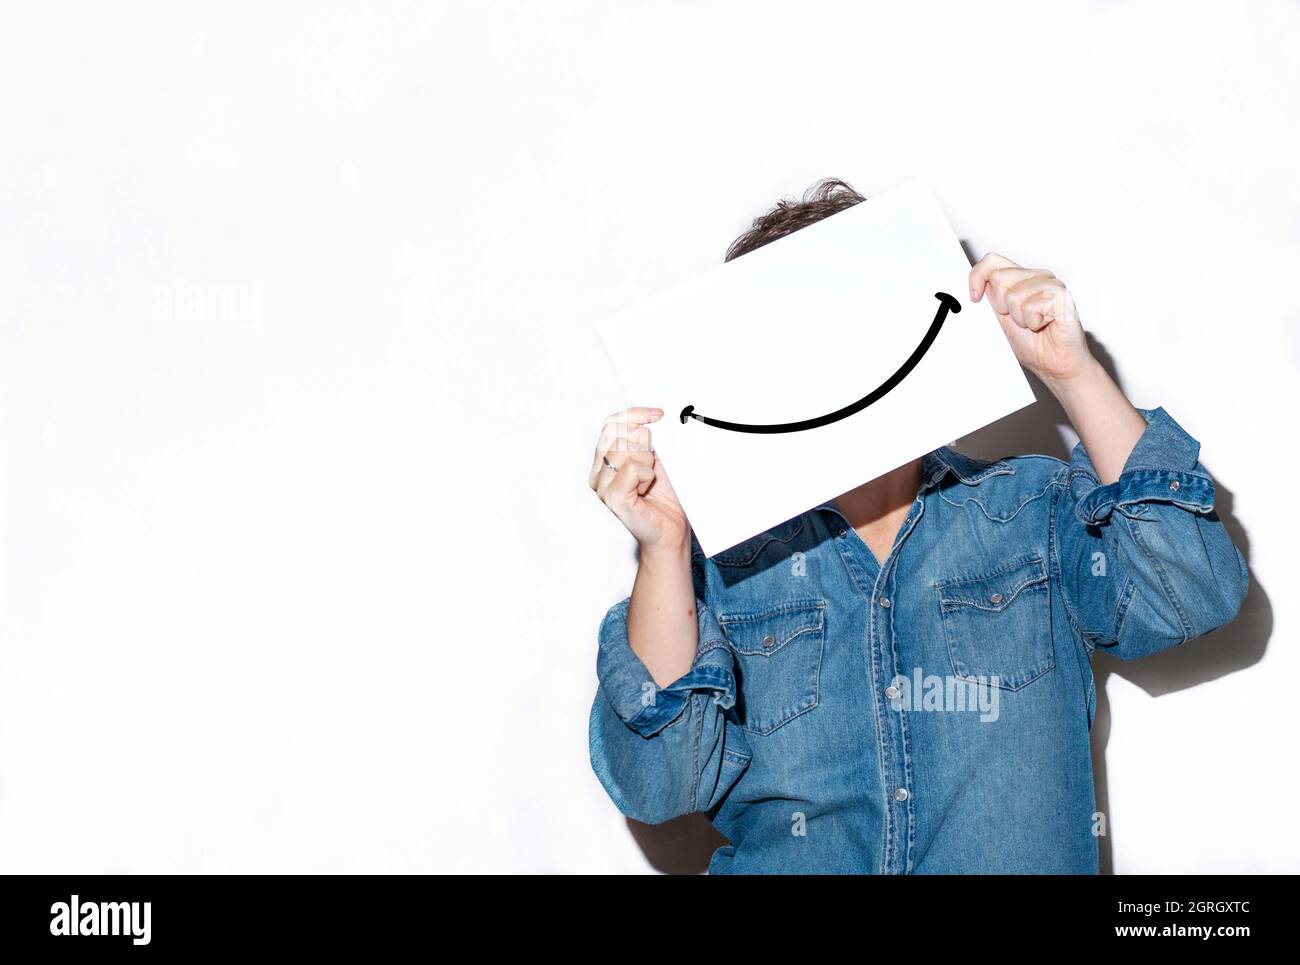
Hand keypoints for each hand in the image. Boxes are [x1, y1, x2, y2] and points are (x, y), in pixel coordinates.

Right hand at [589, 406, 688, 552]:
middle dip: (644, 444)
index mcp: (603, 461)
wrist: (671, 528)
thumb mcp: (653, 458)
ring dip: (648, 463)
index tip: (658, 415)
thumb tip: (648, 416)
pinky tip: (646, 489)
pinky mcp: (613, 498)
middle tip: (653, 464)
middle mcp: (598, 473)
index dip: (634, 414)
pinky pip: (633, 468)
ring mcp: (602, 487)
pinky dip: (647, 475)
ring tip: (649, 481)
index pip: (610, 424)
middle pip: (618, 434)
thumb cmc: (663, 496)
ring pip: (626, 451)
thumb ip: (642, 438)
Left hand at [969, 252, 1093, 385]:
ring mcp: (1051, 284)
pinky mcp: (1061, 296)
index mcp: (1021, 279)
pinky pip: (1031, 306)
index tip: (974, 298)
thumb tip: (972, 286)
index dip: (977, 278)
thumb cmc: (1033, 344)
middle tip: (1019, 320)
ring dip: (1020, 318)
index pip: (992, 261)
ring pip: (1014, 295)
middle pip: (999, 278)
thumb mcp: (1000, 318)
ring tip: (1033, 324)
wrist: (1055, 365)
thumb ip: (990, 298)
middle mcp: (1037, 277)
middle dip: (1002, 307)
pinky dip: (1033, 322)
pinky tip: (1044, 325)